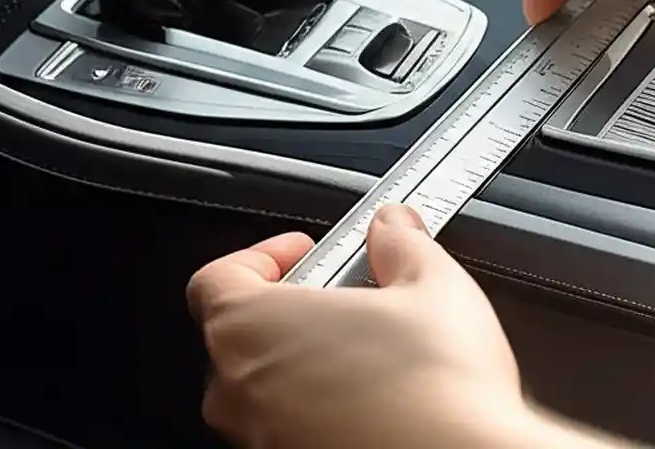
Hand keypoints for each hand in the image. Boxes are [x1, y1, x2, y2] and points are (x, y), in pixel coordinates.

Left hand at [187, 205, 612, 447]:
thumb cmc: (437, 389)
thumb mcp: (432, 284)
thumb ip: (400, 243)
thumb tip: (393, 228)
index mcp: (250, 328)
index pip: (217, 278)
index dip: (264, 257)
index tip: (308, 251)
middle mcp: (238, 392)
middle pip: (241, 334)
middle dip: (293, 309)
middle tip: (349, 297)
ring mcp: (258, 439)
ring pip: (266, 388)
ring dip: (308, 363)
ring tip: (373, 352)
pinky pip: (289, 428)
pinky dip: (320, 409)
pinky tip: (377, 400)